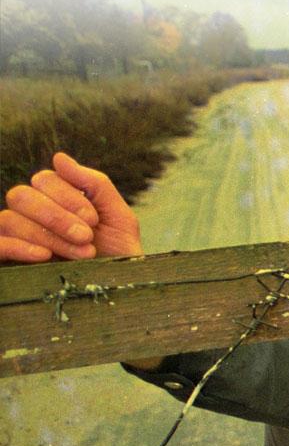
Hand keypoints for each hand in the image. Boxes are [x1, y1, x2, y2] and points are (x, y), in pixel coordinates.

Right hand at [1, 153, 142, 262]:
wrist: (120, 287)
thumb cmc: (118, 253)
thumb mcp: (117, 216)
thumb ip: (94, 184)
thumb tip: (59, 157)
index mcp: (54, 198)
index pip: (44, 179)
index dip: (68, 196)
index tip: (94, 220)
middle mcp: (30, 213)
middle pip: (21, 195)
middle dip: (57, 216)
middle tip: (86, 237)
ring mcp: (16, 235)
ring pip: (11, 219)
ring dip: (50, 236)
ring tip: (82, 254)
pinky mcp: (7, 258)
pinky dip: (19, 247)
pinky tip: (45, 256)